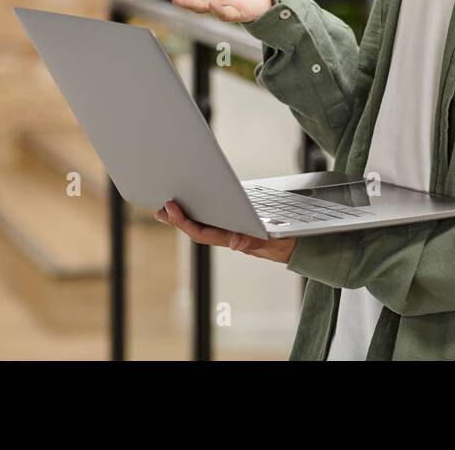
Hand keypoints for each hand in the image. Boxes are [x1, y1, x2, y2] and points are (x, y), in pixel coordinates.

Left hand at [156, 200, 297, 264]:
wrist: (294, 248)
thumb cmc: (283, 243)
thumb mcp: (273, 241)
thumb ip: (254, 244)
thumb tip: (235, 244)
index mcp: (232, 239)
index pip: (201, 233)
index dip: (184, 221)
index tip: (171, 207)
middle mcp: (227, 237)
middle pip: (196, 229)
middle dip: (177, 220)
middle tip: (159, 209)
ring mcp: (229, 234)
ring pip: (201, 226)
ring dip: (183, 218)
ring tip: (166, 210)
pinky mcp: (234, 227)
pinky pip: (211, 221)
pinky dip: (198, 214)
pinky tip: (192, 207)